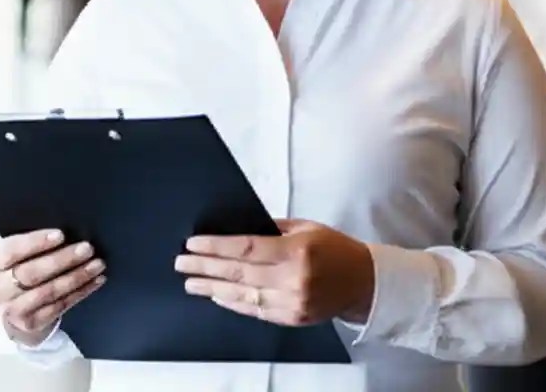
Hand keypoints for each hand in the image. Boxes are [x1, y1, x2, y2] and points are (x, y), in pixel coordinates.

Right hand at [0, 229, 106, 345]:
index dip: (36, 243)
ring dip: (77, 277)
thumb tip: (63, 234)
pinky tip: (95, 281)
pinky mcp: (31, 323)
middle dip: (63, 259)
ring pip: (49, 291)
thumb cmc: (16, 270)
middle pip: (32, 273)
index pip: (11, 251)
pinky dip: (81, 292)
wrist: (11, 308)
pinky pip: (60, 306)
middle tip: (86, 248)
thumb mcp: (14, 255)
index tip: (60, 235)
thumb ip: (30, 245)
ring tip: (97, 264)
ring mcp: (13, 309)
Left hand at [175, 219, 373, 326]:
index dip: (215, 246)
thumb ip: (271, 229)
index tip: (192, 244)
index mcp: (295, 251)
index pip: (245, 248)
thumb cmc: (334, 248)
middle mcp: (292, 278)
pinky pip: (255, 310)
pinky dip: (233, 303)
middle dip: (205, 267)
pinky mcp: (291, 318)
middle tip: (181, 264)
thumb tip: (233, 229)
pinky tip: (217, 296)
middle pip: (238, 272)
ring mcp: (292, 301)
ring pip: (242, 295)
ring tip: (190, 283)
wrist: (364, 283)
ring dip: (212, 288)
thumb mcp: (305, 227)